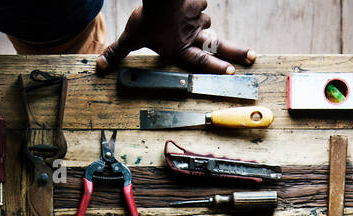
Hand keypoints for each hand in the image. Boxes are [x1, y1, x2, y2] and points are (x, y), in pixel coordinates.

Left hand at [96, 0, 255, 74]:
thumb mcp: (130, 37)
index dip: (215, 68)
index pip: (200, 62)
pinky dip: (196, 5)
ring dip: (204, 25)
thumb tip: (100, 66)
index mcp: (179, 49)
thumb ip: (117, 52)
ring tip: (199, 25)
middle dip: (236, 51)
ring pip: (206, 23)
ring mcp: (197, 19)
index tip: (232, 72)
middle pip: (218, 46)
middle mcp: (192, 36)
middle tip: (252, 56)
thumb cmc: (146, 20)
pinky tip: (191, 3)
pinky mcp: (196, 4)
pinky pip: (200, 5)